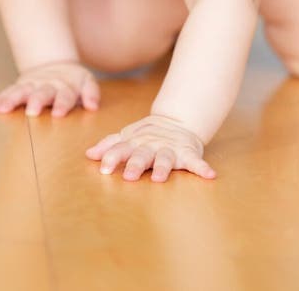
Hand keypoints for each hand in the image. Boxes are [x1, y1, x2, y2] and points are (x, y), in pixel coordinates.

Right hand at [0, 60, 100, 116]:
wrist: (56, 63)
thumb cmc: (73, 80)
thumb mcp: (87, 81)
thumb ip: (91, 93)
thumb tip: (93, 106)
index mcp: (66, 86)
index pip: (65, 95)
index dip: (62, 104)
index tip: (58, 114)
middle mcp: (48, 85)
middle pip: (42, 93)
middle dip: (37, 101)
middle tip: (32, 111)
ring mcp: (33, 84)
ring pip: (22, 91)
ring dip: (13, 100)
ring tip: (4, 108)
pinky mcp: (21, 85)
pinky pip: (10, 90)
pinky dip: (3, 97)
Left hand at [85, 114, 216, 181]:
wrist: (177, 122)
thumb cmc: (147, 136)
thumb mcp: (127, 137)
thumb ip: (110, 145)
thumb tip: (88, 154)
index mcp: (135, 143)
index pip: (121, 149)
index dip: (113, 158)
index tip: (104, 169)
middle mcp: (151, 146)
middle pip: (142, 155)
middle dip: (136, 164)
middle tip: (130, 177)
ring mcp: (170, 149)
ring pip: (165, 158)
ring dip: (163, 168)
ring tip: (159, 177)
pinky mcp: (187, 153)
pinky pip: (195, 161)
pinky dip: (203, 167)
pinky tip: (209, 174)